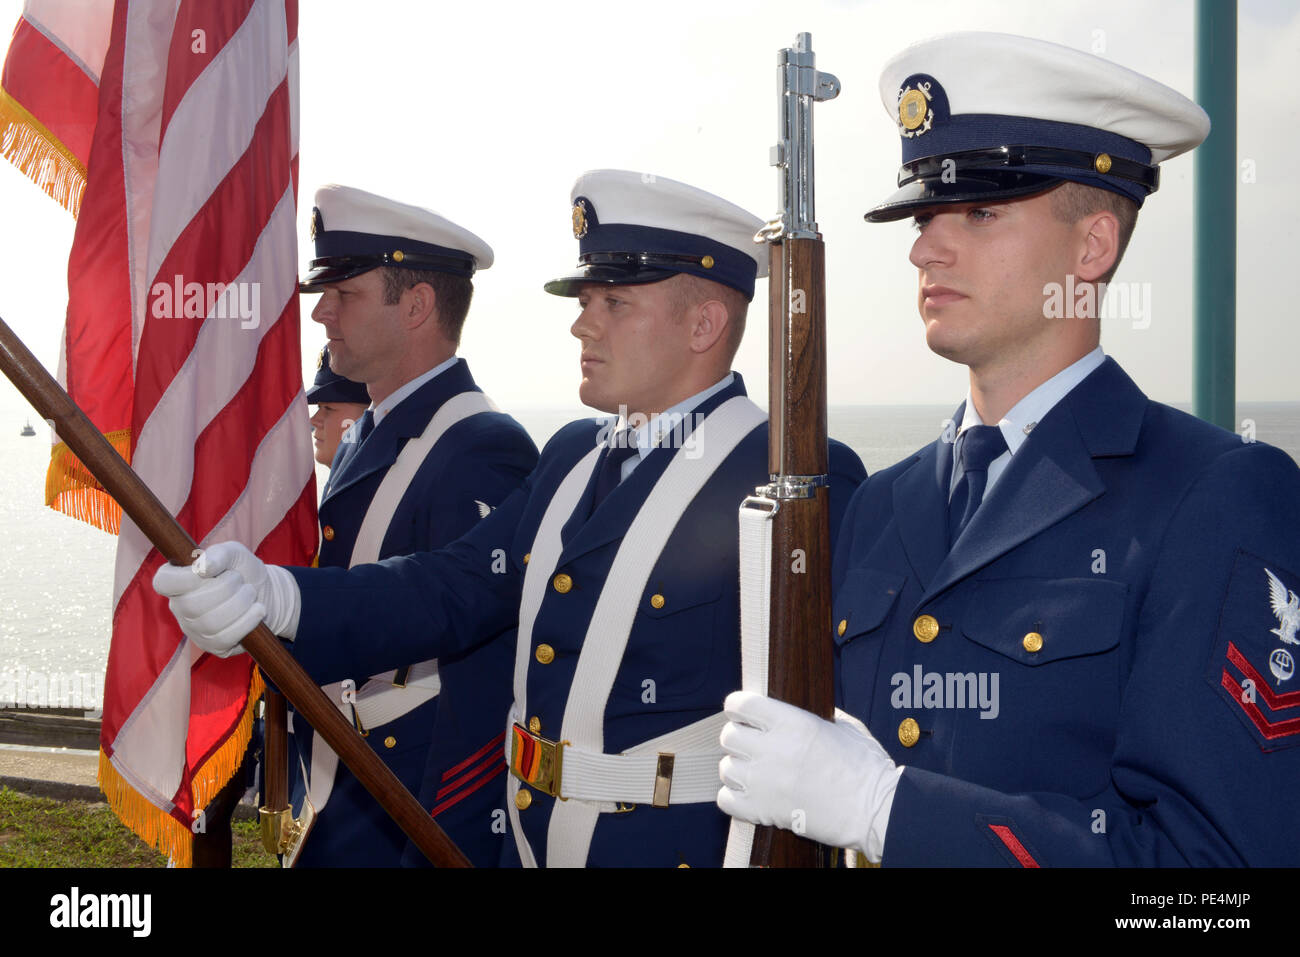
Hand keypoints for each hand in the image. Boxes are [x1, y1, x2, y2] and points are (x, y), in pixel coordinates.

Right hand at [152, 542, 300, 655]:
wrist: (265, 594)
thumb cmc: (242, 570)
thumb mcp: (234, 553)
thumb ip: (218, 554)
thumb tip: (203, 567)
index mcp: (178, 582)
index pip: (163, 583)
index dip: (183, 578)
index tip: (207, 571)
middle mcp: (180, 608)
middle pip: (190, 605)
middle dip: (224, 588)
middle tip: (239, 579)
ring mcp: (195, 630)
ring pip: (210, 623)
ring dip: (239, 603)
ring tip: (250, 592)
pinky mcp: (214, 646)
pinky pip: (225, 638)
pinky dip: (247, 621)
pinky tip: (257, 609)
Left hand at [717, 690, 901, 861]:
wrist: (875, 810)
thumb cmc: (866, 768)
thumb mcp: (845, 727)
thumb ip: (817, 715)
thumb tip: (803, 709)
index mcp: (792, 723)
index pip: (740, 704)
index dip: (738, 707)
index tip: (744, 714)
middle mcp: (772, 749)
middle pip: (728, 736)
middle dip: (739, 740)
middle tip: (754, 747)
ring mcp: (764, 782)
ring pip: (725, 768)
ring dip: (738, 770)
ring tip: (757, 774)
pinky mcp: (762, 811)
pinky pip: (726, 800)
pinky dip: (734, 798)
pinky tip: (752, 795)